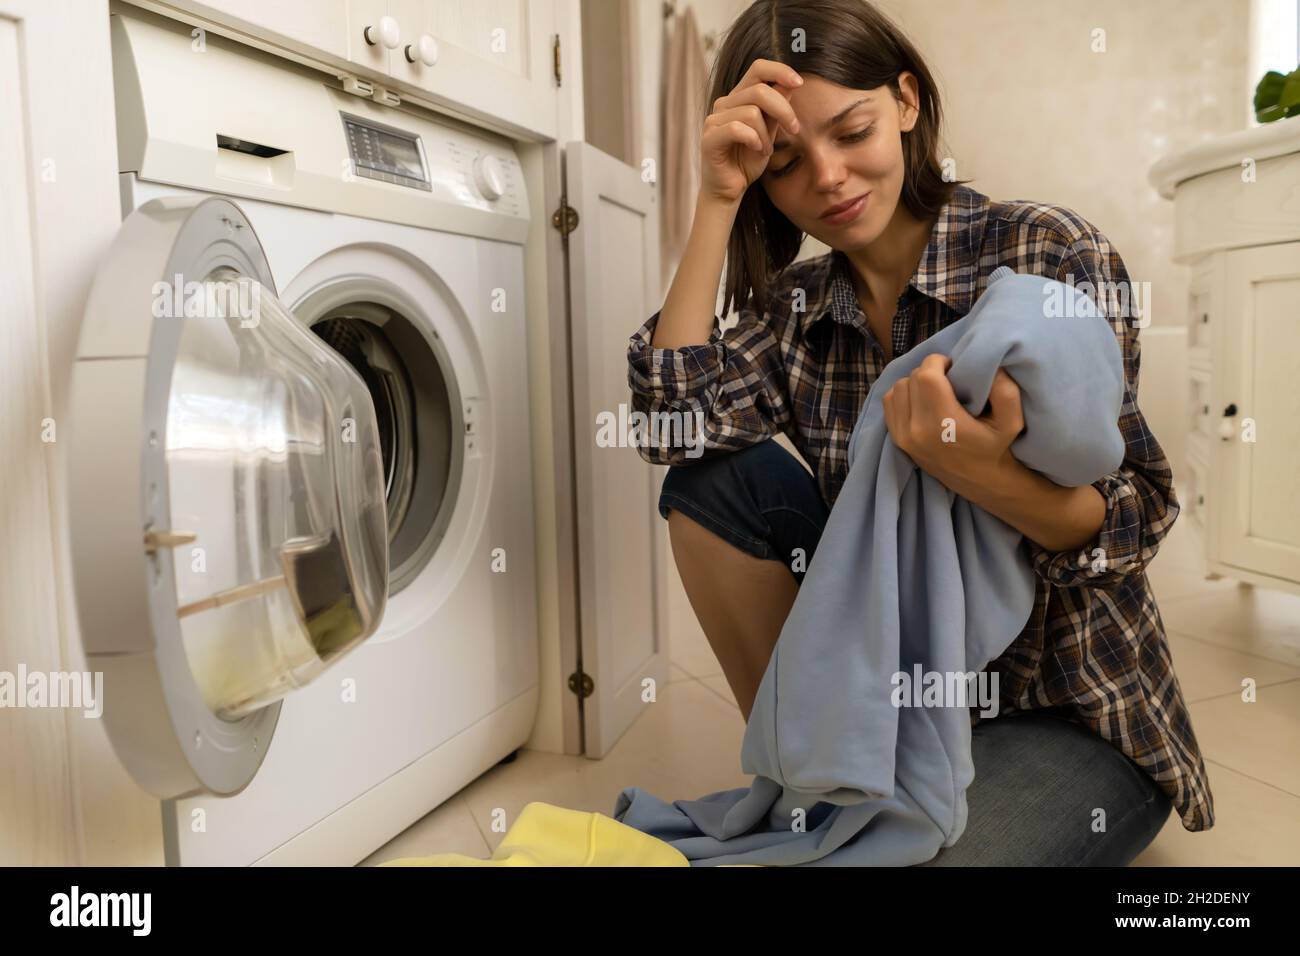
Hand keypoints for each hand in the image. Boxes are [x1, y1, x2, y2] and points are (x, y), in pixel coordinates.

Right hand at [699, 58, 802, 205]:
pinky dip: (753, 140)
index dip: (780, 70)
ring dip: (766, 134)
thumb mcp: (770, 131)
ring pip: (751, 112)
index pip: (758, 68)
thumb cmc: (748, 160)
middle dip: (783, 110)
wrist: (730, 189)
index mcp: (739, 98)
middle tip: (793, 129)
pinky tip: (757, 150)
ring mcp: (714, 120)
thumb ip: (777, 108)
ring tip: (766, 150)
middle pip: (760, 90)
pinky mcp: (709, 138)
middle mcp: (724, 104)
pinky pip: (737, 128)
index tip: (799, 83)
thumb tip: (790, 84)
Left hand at [880, 354, 1024, 494]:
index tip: (952, 367)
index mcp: (943, 423)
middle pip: (911, 380)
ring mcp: (903, 437)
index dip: (938, 363)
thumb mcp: (1013, 421)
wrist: (981, 481)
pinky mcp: (897, 440)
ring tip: (934, 389)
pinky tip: (921, 400)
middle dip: (928, 371)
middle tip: (946, 378)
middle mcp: (916, 431)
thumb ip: (1005, 391)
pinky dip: (902, 395)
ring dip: (914, 383)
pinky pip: (889, 403)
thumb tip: (989, 366)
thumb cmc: (996, 447)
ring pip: (897, 389)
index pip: (925, 376)